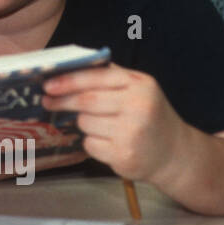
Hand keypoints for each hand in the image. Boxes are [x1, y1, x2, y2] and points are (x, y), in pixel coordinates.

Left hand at [42, 63, 189, 182]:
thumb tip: (67, 69)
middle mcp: (139, 107)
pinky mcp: (124, 155)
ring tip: (102, 126)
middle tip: (47, 101)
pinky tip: (109, 142)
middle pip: (87, 101)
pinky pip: (90, 144)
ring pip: (85, 123)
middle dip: (63, 101)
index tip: (47, 84)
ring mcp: (132, 133)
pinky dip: (92, 142)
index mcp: (140, 84)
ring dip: (84, 124)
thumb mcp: (138, 89)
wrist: (176, 153)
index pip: (96, 78)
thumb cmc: (149, 116)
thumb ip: (109, 76)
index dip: (68, 81)